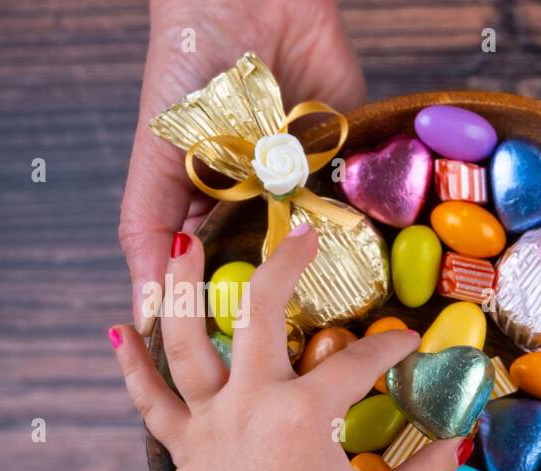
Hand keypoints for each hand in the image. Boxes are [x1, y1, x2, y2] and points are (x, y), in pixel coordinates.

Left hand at [108, 227, 462, 470]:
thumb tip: (463, 440)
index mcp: (305, 416)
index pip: (359, 363)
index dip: (391, 347)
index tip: (410, 341)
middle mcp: (252, 402)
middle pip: (264, 314)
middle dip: (285, 266)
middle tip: (300, 233)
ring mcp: (209, 420)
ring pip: (187, 340)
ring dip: (186, 289)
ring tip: (182, 245)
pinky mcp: (181, 443)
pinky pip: (149, 397)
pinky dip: (131, 363)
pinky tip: (118, 328)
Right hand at [122, 0, 364, 334]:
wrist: (246, 1)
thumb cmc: (184, 79)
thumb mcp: (154, 162)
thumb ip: (149, 234)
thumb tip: (144, 315)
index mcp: (218, 218)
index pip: (234, 287)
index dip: (245, 323)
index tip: (261, 364)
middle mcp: (269, 211)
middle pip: (293, 276)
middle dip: (307, 307)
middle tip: (323, 347)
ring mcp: (315, 189)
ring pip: (338, 250)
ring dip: (351, 277)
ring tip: (365, 317)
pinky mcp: (353, 161)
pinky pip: (373, 203)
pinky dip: (383, 227)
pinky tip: (396, 262)